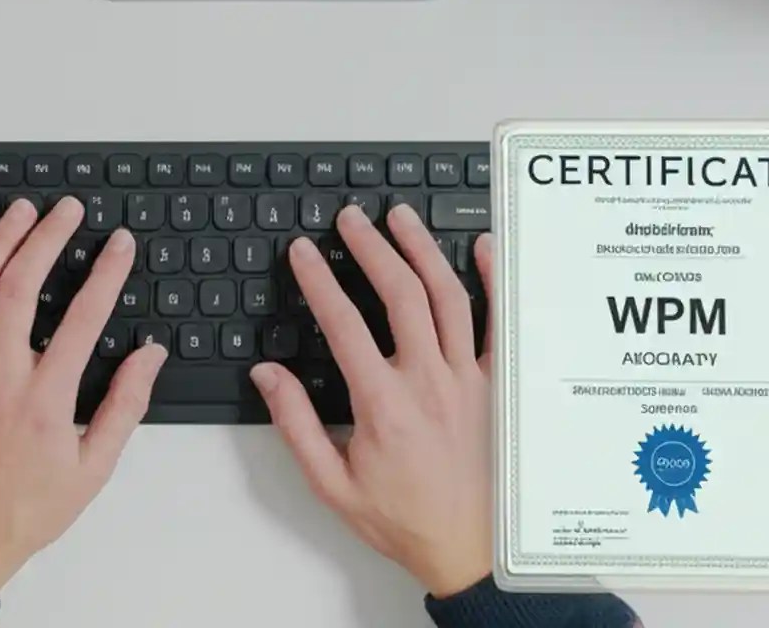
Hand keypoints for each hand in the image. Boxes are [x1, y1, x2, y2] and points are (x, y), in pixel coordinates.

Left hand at [0, 197, 166, 599]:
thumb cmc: (31, 507)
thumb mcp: (95, 466)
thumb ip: (125, 405)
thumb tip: (149, 355)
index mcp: (45, 400)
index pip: (83, 318)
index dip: (106, 272)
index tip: (120, 244)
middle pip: (20, 287)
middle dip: (47, 238)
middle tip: (67, 210)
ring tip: (21, 211)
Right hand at [251, 204, 493, 598]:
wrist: (468, 549)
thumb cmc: (402, 518)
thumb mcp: (332, 484)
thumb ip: (297, 425)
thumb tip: (268, 376)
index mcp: (384, 404)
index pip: (344, 323)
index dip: (319, 280)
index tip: (303, 253)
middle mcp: (429, 382)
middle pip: (400, 294)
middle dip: (371, 248)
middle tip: (350, 219)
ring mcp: (469, 380)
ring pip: (447, 297)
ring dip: (422, 250)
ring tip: (400, 219)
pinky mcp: (498, 386)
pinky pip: (500, 324)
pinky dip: (492, 282)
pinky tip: (481, 249)